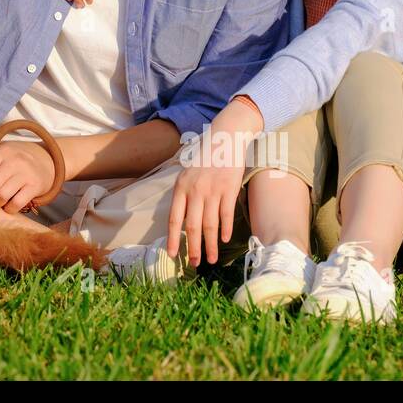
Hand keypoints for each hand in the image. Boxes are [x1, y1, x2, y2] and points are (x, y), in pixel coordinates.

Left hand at [0, 141, 56, 213]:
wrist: (48, 159)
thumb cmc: (16, 158)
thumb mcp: (2, 152)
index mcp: (3, 151)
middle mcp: (15, 161)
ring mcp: (26, 174)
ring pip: (2, 196)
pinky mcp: (35, 187)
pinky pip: (16, 204)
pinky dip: (9, 208)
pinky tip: (8, 205)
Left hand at [166, 98, 259, 265]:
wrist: (224, 138)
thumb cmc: (204, 157)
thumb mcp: (186, 172)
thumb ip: (183, 193)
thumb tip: (179, 219)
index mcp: (180, 187)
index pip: (174, 219)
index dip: (173, 238)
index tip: (172, 255)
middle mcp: (194, 190)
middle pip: (192, 226)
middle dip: (192, 248)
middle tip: (194, 264)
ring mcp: (212, 190)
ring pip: (209, 225)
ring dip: (209, 245)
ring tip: (211, 259)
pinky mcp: (229, 189)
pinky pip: (226, 215)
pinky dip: (225, 230)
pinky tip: (224, 241)